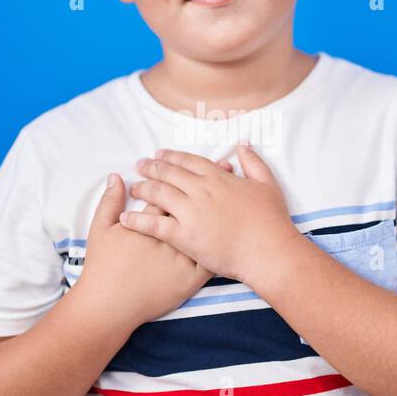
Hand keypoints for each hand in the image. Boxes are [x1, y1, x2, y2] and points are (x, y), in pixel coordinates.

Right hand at [73, 163, 231, 330]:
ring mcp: (184, 257)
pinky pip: (213, 260)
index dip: (181, 173)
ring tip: (233, 191)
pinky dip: (225, 246)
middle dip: (209, 184)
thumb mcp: (101, 230)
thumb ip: (109, 201)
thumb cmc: (103, 267)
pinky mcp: (191, 278)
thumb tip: (116, 177)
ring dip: (222, 208)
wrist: (111, 304)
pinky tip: (235, 232)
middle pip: (194, 204)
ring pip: (208, 228)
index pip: (170, 190)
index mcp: (152, 220)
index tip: (192, 162)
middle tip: (222, 164)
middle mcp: (172, 235)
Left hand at [120, 141, 298, 286]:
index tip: (160, 153)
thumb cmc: (271, 222)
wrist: (269, 252)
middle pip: (168, 173)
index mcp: (218, 178)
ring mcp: (191, 212)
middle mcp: (201, 190)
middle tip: (140, 165)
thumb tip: (242, 144)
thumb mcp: (267, 185)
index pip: (188, 161)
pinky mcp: (184, 236)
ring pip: (158, 194)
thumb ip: (253, 163)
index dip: (172, 156)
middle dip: (151, 167)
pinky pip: (153, 224)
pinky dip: (137, 220)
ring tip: (133, 188)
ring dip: (142, 189)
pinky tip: (125, 218)